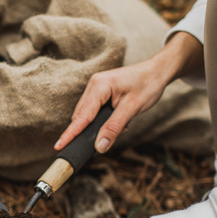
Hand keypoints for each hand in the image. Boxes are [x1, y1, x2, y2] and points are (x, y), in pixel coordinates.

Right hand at [55, 32, 203, 153]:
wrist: (158, 71)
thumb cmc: (148, 85)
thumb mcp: (132, 108)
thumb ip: (114, 127)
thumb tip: (99, 147)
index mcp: (99, 86)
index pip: (82, 116)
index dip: (70, 133)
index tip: (58, 146)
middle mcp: (93, 85)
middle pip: (81, 116)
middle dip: (88, 131)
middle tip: (102, 143)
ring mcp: (96, 88)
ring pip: (88, 115)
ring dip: (99, 126)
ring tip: (123, 124)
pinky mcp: (100, 92)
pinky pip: (95, 111)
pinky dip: (103, 120)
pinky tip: (120, 119)